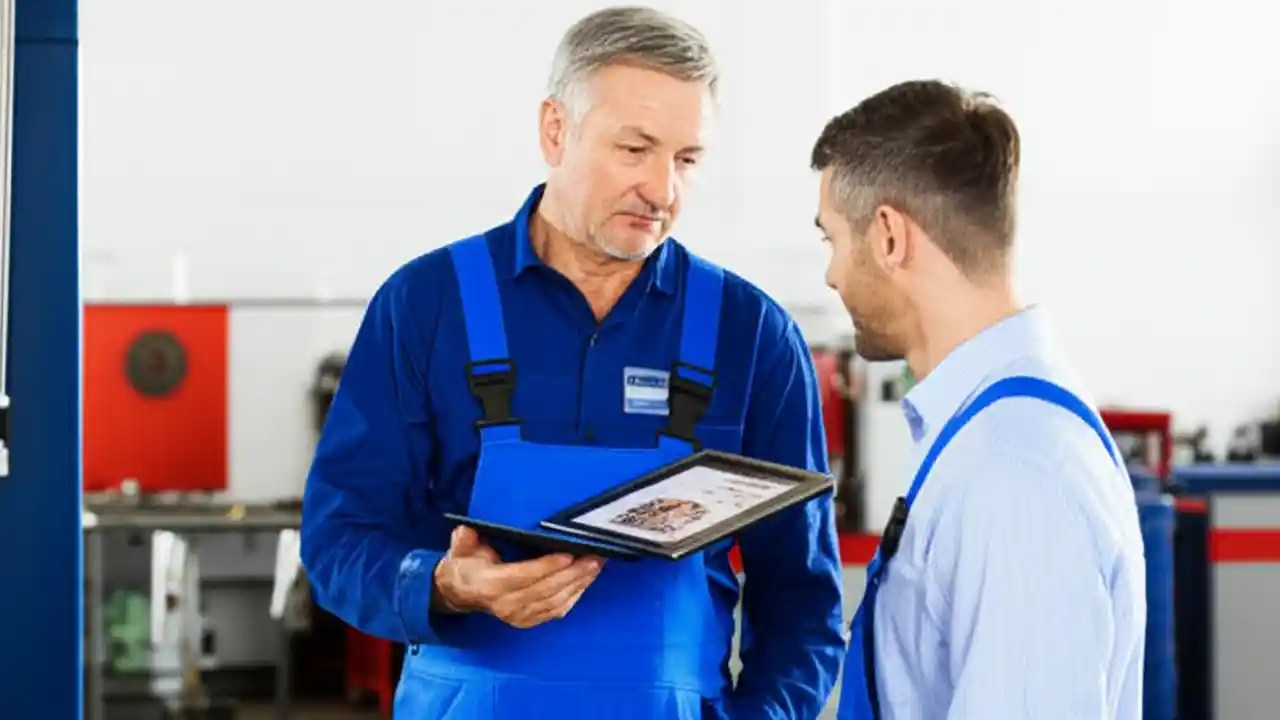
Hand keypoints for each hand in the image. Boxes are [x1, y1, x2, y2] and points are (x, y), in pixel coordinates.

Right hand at [431, 525, 604, 627]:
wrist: (462, 592)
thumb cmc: (467, 566)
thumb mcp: (461, 549)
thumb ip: (464, 540)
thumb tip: (466, 530)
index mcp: (490, 586)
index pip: (522, 576)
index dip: (546, 566)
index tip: (567, 554)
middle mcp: (506, 605)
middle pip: (545, 590)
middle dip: (572, 573)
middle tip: (593, 557)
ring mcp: (519, 616)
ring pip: (555, 602)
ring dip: (578, 584)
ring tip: (595, 565)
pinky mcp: (529, 620)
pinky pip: (557, 611)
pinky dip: (574, 596)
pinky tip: (586, 581)